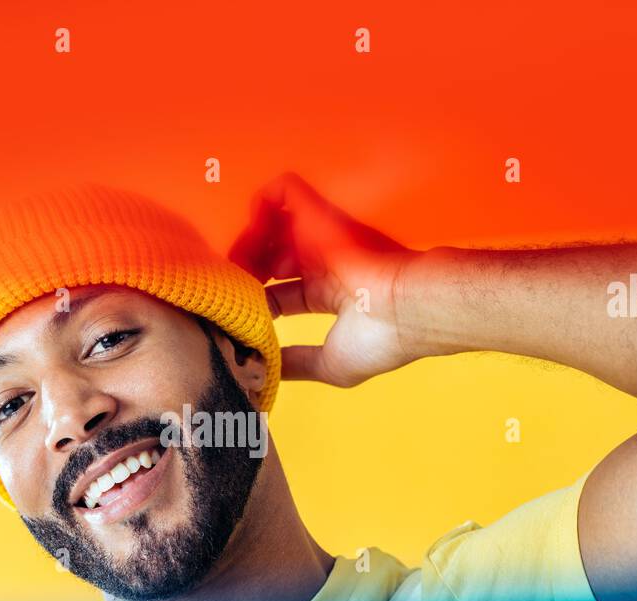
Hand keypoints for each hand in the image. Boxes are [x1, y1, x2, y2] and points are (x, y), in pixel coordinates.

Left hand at [228, 171, 424, 386]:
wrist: (409, 306)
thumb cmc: (378, 339)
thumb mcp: (330, 364)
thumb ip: (296, 363)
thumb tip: (267, 371)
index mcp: (329, 296)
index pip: (281, 296)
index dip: (257, 302)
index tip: (237, 313)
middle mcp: (323, 264)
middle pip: (271, 260)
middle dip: (246, 272)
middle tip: (228, 287)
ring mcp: (321, 238)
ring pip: (271, 227)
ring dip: (248, 242)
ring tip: (234, 264)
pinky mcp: (319, 215)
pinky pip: (282, 191)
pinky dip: (262, 203)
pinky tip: (251, 229)